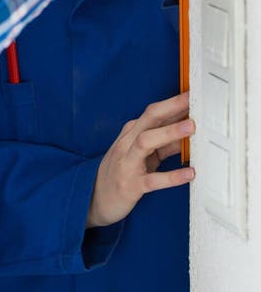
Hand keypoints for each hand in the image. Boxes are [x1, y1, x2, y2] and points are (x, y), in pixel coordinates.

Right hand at [86, 91, 194, 227]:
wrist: (96, 198)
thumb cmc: (123, 171)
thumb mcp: (143, 153)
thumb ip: (165, 142)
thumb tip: (190, 130)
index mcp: (132, 133)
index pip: (153, 112)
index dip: (174, 101)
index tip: (194, 93)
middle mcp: (128, 143)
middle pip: (149, 119)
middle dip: (172, 107)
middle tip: (195, 100)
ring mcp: (128, 163)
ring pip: (146, 142)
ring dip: (169, 132)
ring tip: (192, 127)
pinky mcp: (131, 185)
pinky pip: (152, 179)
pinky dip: (171, 176)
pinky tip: (189, 173)